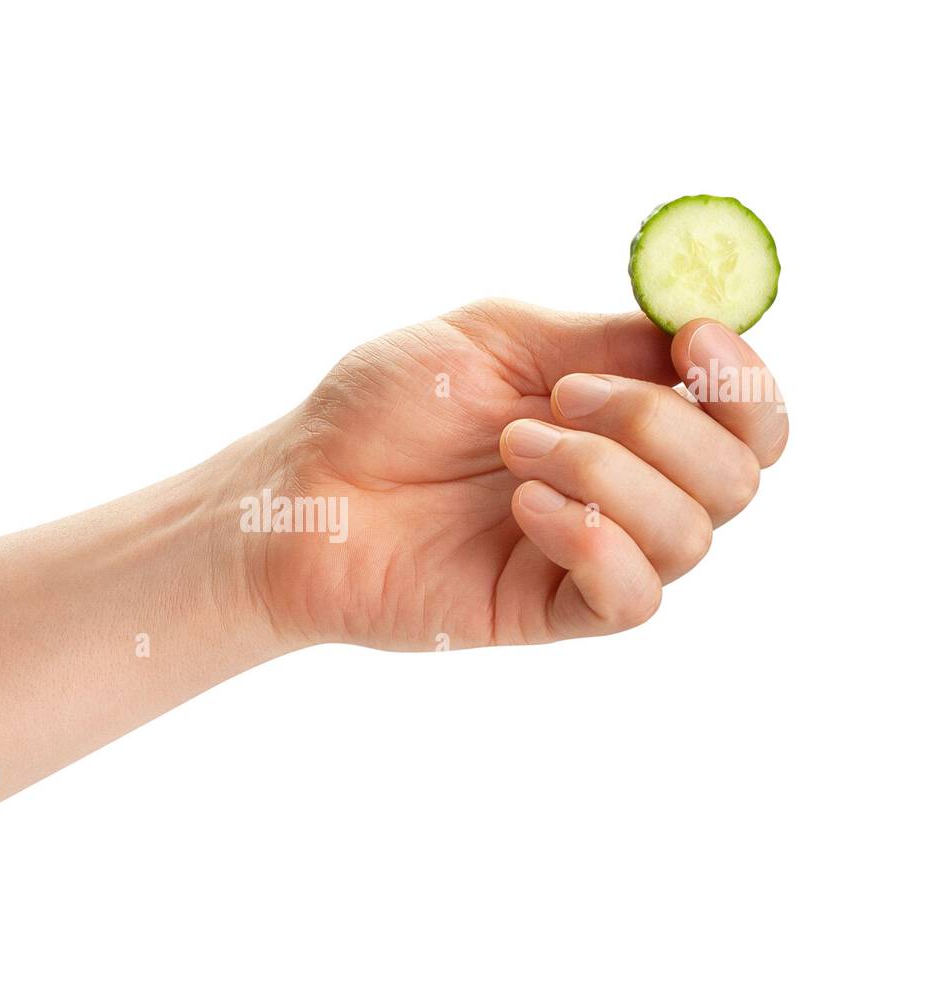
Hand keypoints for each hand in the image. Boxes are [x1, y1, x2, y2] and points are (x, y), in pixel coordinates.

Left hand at [246, 299, 787, 648]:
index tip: (695, 337)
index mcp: (623, 421)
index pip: (746, 418)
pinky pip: (632, 598)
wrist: (302, 488)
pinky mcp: (550, 612)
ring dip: (606, 471)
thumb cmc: (383, 410)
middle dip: (659, 420)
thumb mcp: (494, 338)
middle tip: (558, 399)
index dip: (744, 380)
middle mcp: (623, 490)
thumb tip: (692, 333)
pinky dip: (593, 540)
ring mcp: (590, 554)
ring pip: (691, 534)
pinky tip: (523, 509)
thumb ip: (601, 339)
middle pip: (737, 477)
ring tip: (511, 449)